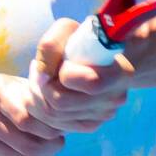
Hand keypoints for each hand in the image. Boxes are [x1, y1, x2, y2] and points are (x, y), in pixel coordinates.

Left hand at [26, 18, 134, 133]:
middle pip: (61, 103)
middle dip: (40, 85)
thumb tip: (42, 76)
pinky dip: (41, 108)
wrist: (99, 56)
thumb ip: (51, 47)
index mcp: (119, 73)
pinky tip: (44, 90)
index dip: (65, 73)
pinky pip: (54, 125)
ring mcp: (102, 116)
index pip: (91, 83)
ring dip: (36, 95)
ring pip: (53, 117)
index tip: (60, 61)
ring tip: (39, 77)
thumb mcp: (66, 30)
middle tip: (37, 68)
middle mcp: (114, 99)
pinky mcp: (89, 125)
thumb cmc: (81, 39)